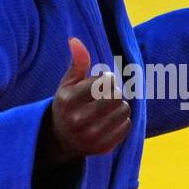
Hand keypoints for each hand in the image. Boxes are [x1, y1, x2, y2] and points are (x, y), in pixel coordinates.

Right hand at [45, 37, 131, 162]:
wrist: (61, 139)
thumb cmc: (68, 104)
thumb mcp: (68, 83)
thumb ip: (76, 62)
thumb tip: (75, 40)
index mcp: (68, 100)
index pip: (104, 81)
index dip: (107, 77)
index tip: (101, 81)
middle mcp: (78, 120)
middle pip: (117, 96)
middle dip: (115, 91)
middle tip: (107, 94)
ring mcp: (90, 136)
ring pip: (125, 110)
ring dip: (120, 105)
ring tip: (109, 107)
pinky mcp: (102, 148)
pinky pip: (126, 126)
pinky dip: (122, 120)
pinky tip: (110, 120)